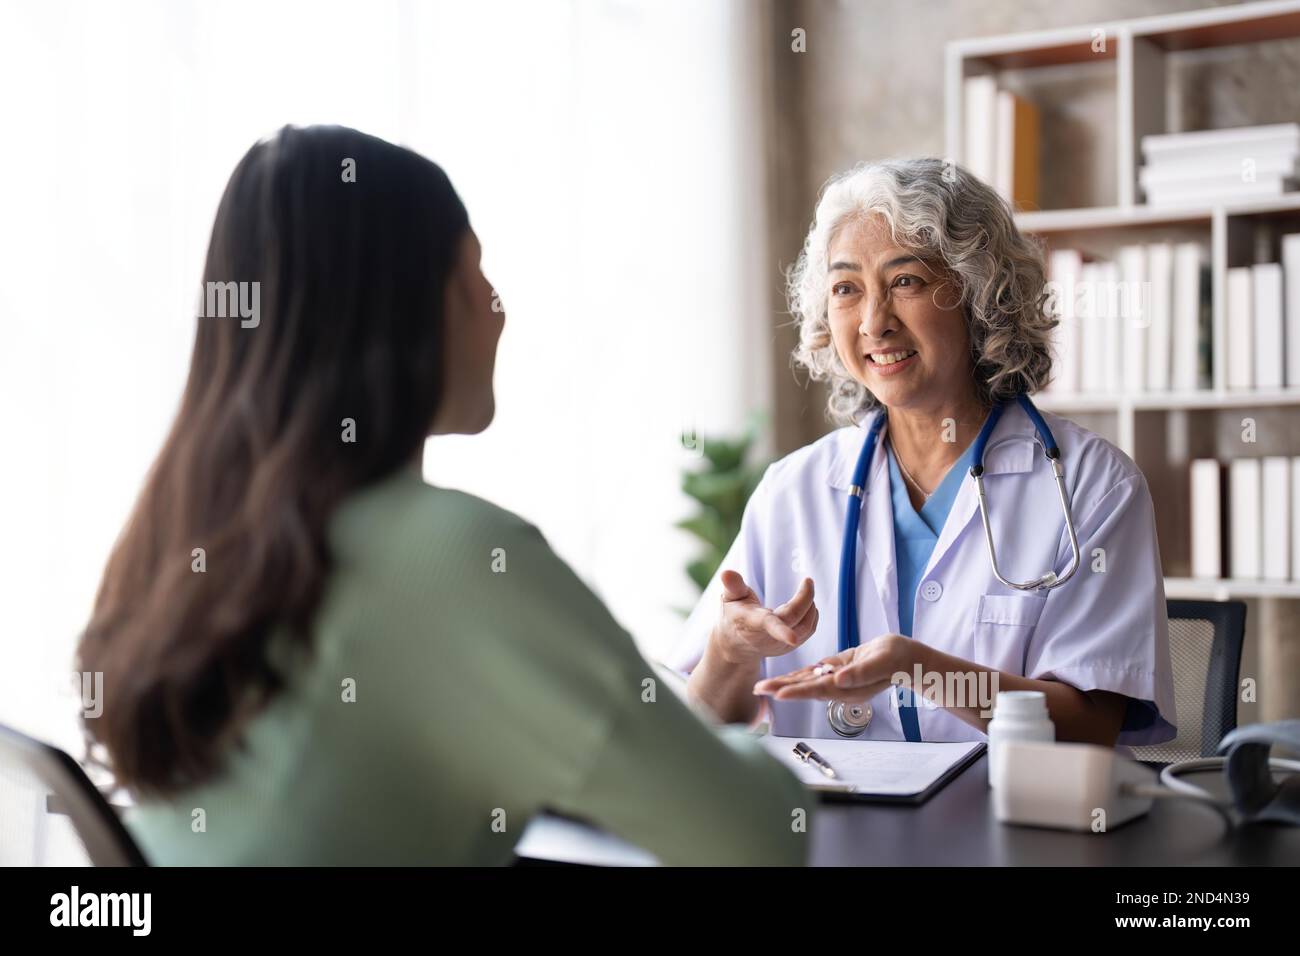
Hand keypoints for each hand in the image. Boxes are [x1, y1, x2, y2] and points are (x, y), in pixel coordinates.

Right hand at [708, 570, 818, 665]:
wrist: (735, 644)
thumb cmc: (733, 616)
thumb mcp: (729, 598)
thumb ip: (732, 585)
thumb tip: (726, 573)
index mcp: (751, 623)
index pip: (767, 626)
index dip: (781, 631)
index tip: (793, 638)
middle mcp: (767, 638)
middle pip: (793, 620)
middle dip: (805, 599)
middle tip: (808, 581)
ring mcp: (779, 645)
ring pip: (805, 627)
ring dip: (810, 607)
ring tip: (807, 590)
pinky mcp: (789, 648)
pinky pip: (808, 631)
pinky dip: (811, 615)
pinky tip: (807, 605)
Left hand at [752, 633, 920, 702]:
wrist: (906, 659)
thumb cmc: (897, 659)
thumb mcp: (882, 661)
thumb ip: (861, 673)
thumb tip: (839, 680)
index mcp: (849, 687)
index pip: (818, 689)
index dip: (797, 691)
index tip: (777, 693)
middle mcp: (840, 689)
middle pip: (806, 689)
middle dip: (781, 689)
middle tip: (758, 689)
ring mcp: (838, 683)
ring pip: (806, 684)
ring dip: (784, 685)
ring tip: (762, 687)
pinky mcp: (838, 673)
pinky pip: (814, 677)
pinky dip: (797, 678)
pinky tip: (783, 679)